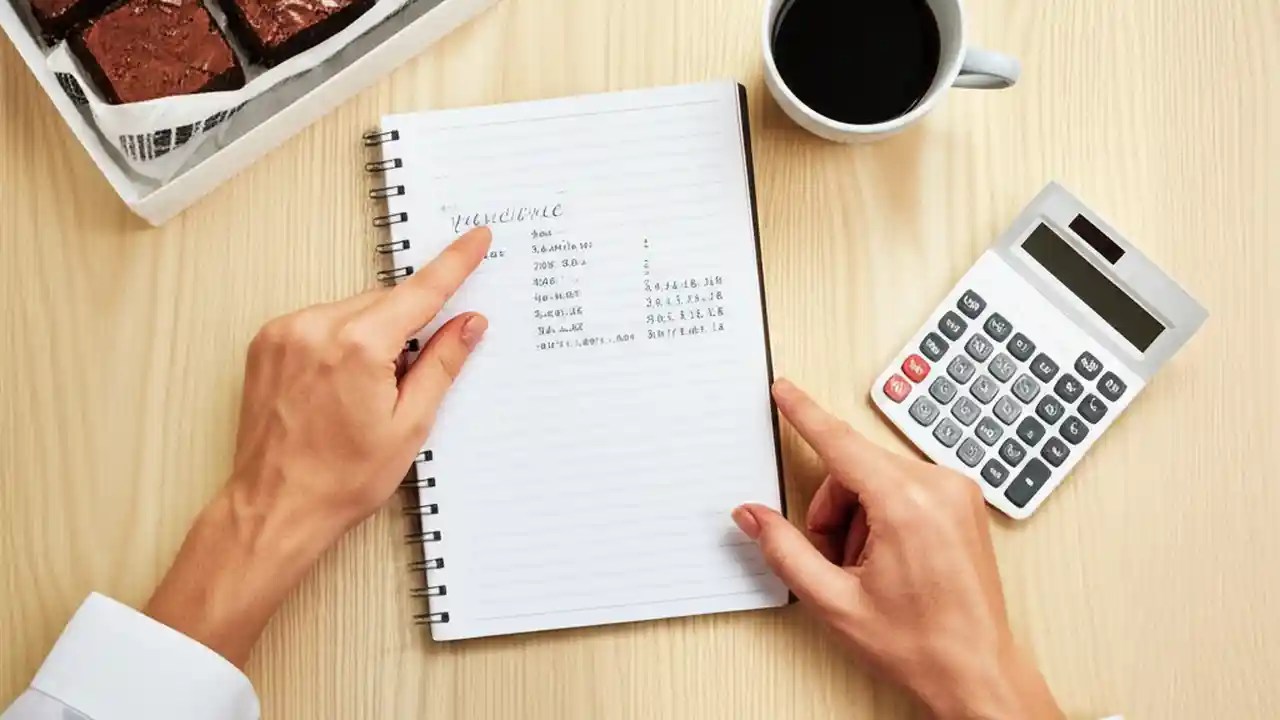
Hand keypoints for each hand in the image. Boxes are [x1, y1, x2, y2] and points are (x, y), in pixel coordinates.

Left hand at [145, 227, 492, 666]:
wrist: (275, 506)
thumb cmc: (342, 478)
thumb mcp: (410, 425)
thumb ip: (442, 364)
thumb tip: (469, 323)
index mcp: (359, 346)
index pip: (421, 292)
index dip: (454, 264)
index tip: (475, 238)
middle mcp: (316, 327)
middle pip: (384, 302)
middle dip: (405, 326)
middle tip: (405, 378)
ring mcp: (285, 332)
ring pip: (352, 310)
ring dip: (370, 334)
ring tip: (361, 393)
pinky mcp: (266, 342)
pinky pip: (320, 322)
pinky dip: (339, 340)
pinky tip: (337, 385)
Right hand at [732, 380, 1062, 719]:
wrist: (977, 671)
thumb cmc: (920, 644)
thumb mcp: (834, 601)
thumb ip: (784, 550)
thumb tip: (752, 516)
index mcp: (907, 505)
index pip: (841, 443)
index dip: (805, 414)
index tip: (785, 390)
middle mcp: (939, 487)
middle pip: (855, 466)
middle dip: (831, 507)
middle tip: (831, 557)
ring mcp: (957, 492)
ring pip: (877, 476)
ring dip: (857, 514)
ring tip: (864, 567)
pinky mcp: (964, 501)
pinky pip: (904, 486)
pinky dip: (883, 514)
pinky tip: (887, 557)